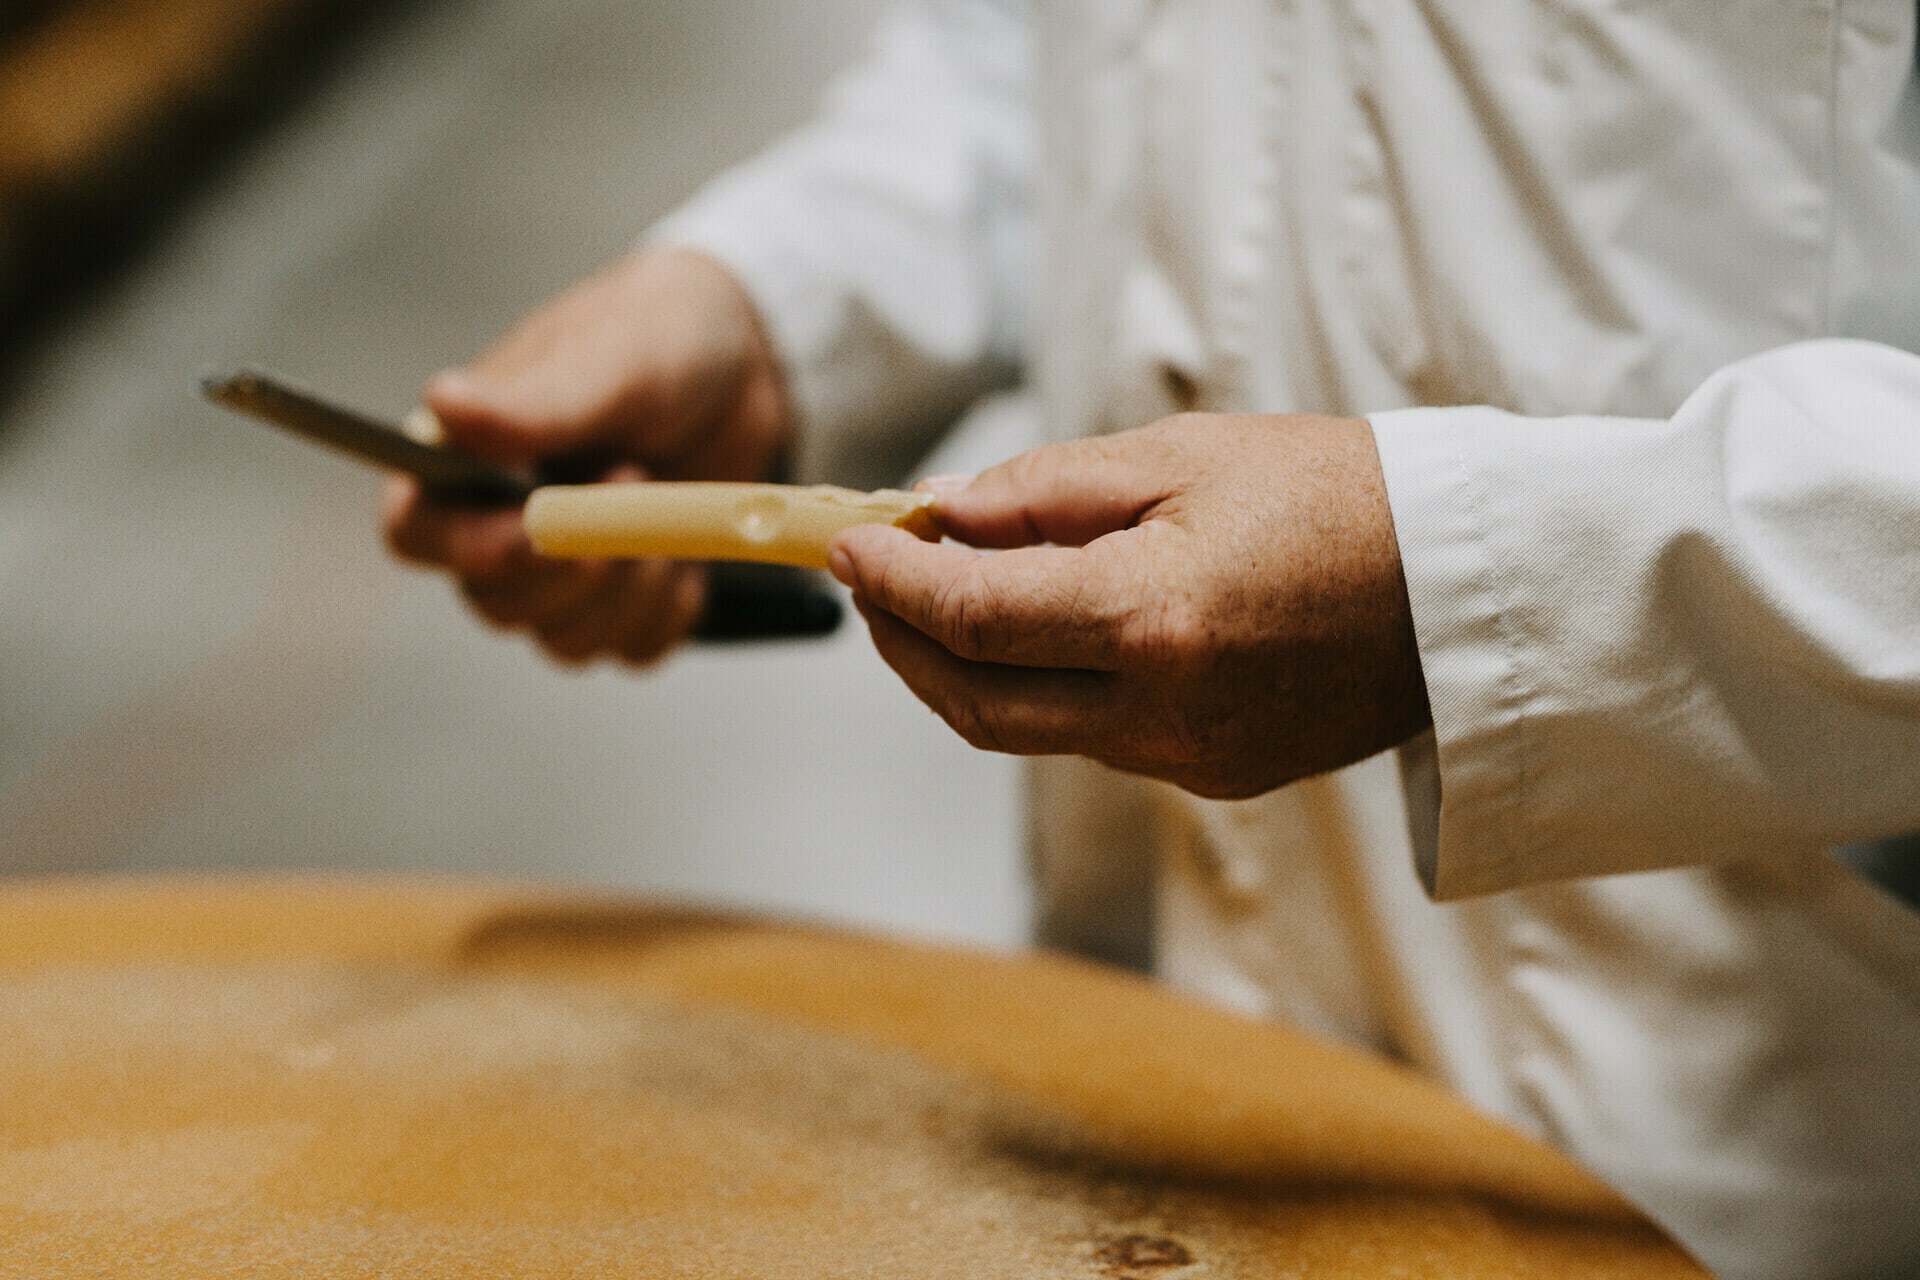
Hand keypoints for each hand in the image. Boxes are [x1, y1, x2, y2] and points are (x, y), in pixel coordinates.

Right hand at [383, 248, 788, 666]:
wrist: (751, 365)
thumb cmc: (662, 338)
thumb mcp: (612, 359)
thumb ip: (536, 401)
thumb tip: (442, 403)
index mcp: (465, 459)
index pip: (416, 534)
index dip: (467, 550)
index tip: (536, 529)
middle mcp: (500, 525)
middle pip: (498, 605)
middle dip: (575, 569)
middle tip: (636, 486)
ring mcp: (563, 572)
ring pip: (567, 640)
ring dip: (630, 591)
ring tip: (669, 505)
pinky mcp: (626, 600)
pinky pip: (632, 648)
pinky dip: (669, 611)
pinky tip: (691, 552)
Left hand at [828, 414, 1431, 798]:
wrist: (1469, 583)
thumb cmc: (1343, 494)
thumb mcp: (1184, 453)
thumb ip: (1045, 489)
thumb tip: (942, 511)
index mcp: (1152, 618)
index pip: (969, 614)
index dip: (891, 579)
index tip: (851, 542)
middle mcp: (1163, 711)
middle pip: (973, 700)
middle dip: (901, 642)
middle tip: (871, 582)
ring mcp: (1191, 757)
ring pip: (1027, 730)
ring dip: (964, 670)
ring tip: (941, 597)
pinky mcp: (1218, 775)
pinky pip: (1096, 740)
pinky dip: (1044, 689)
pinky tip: (1042, 633)